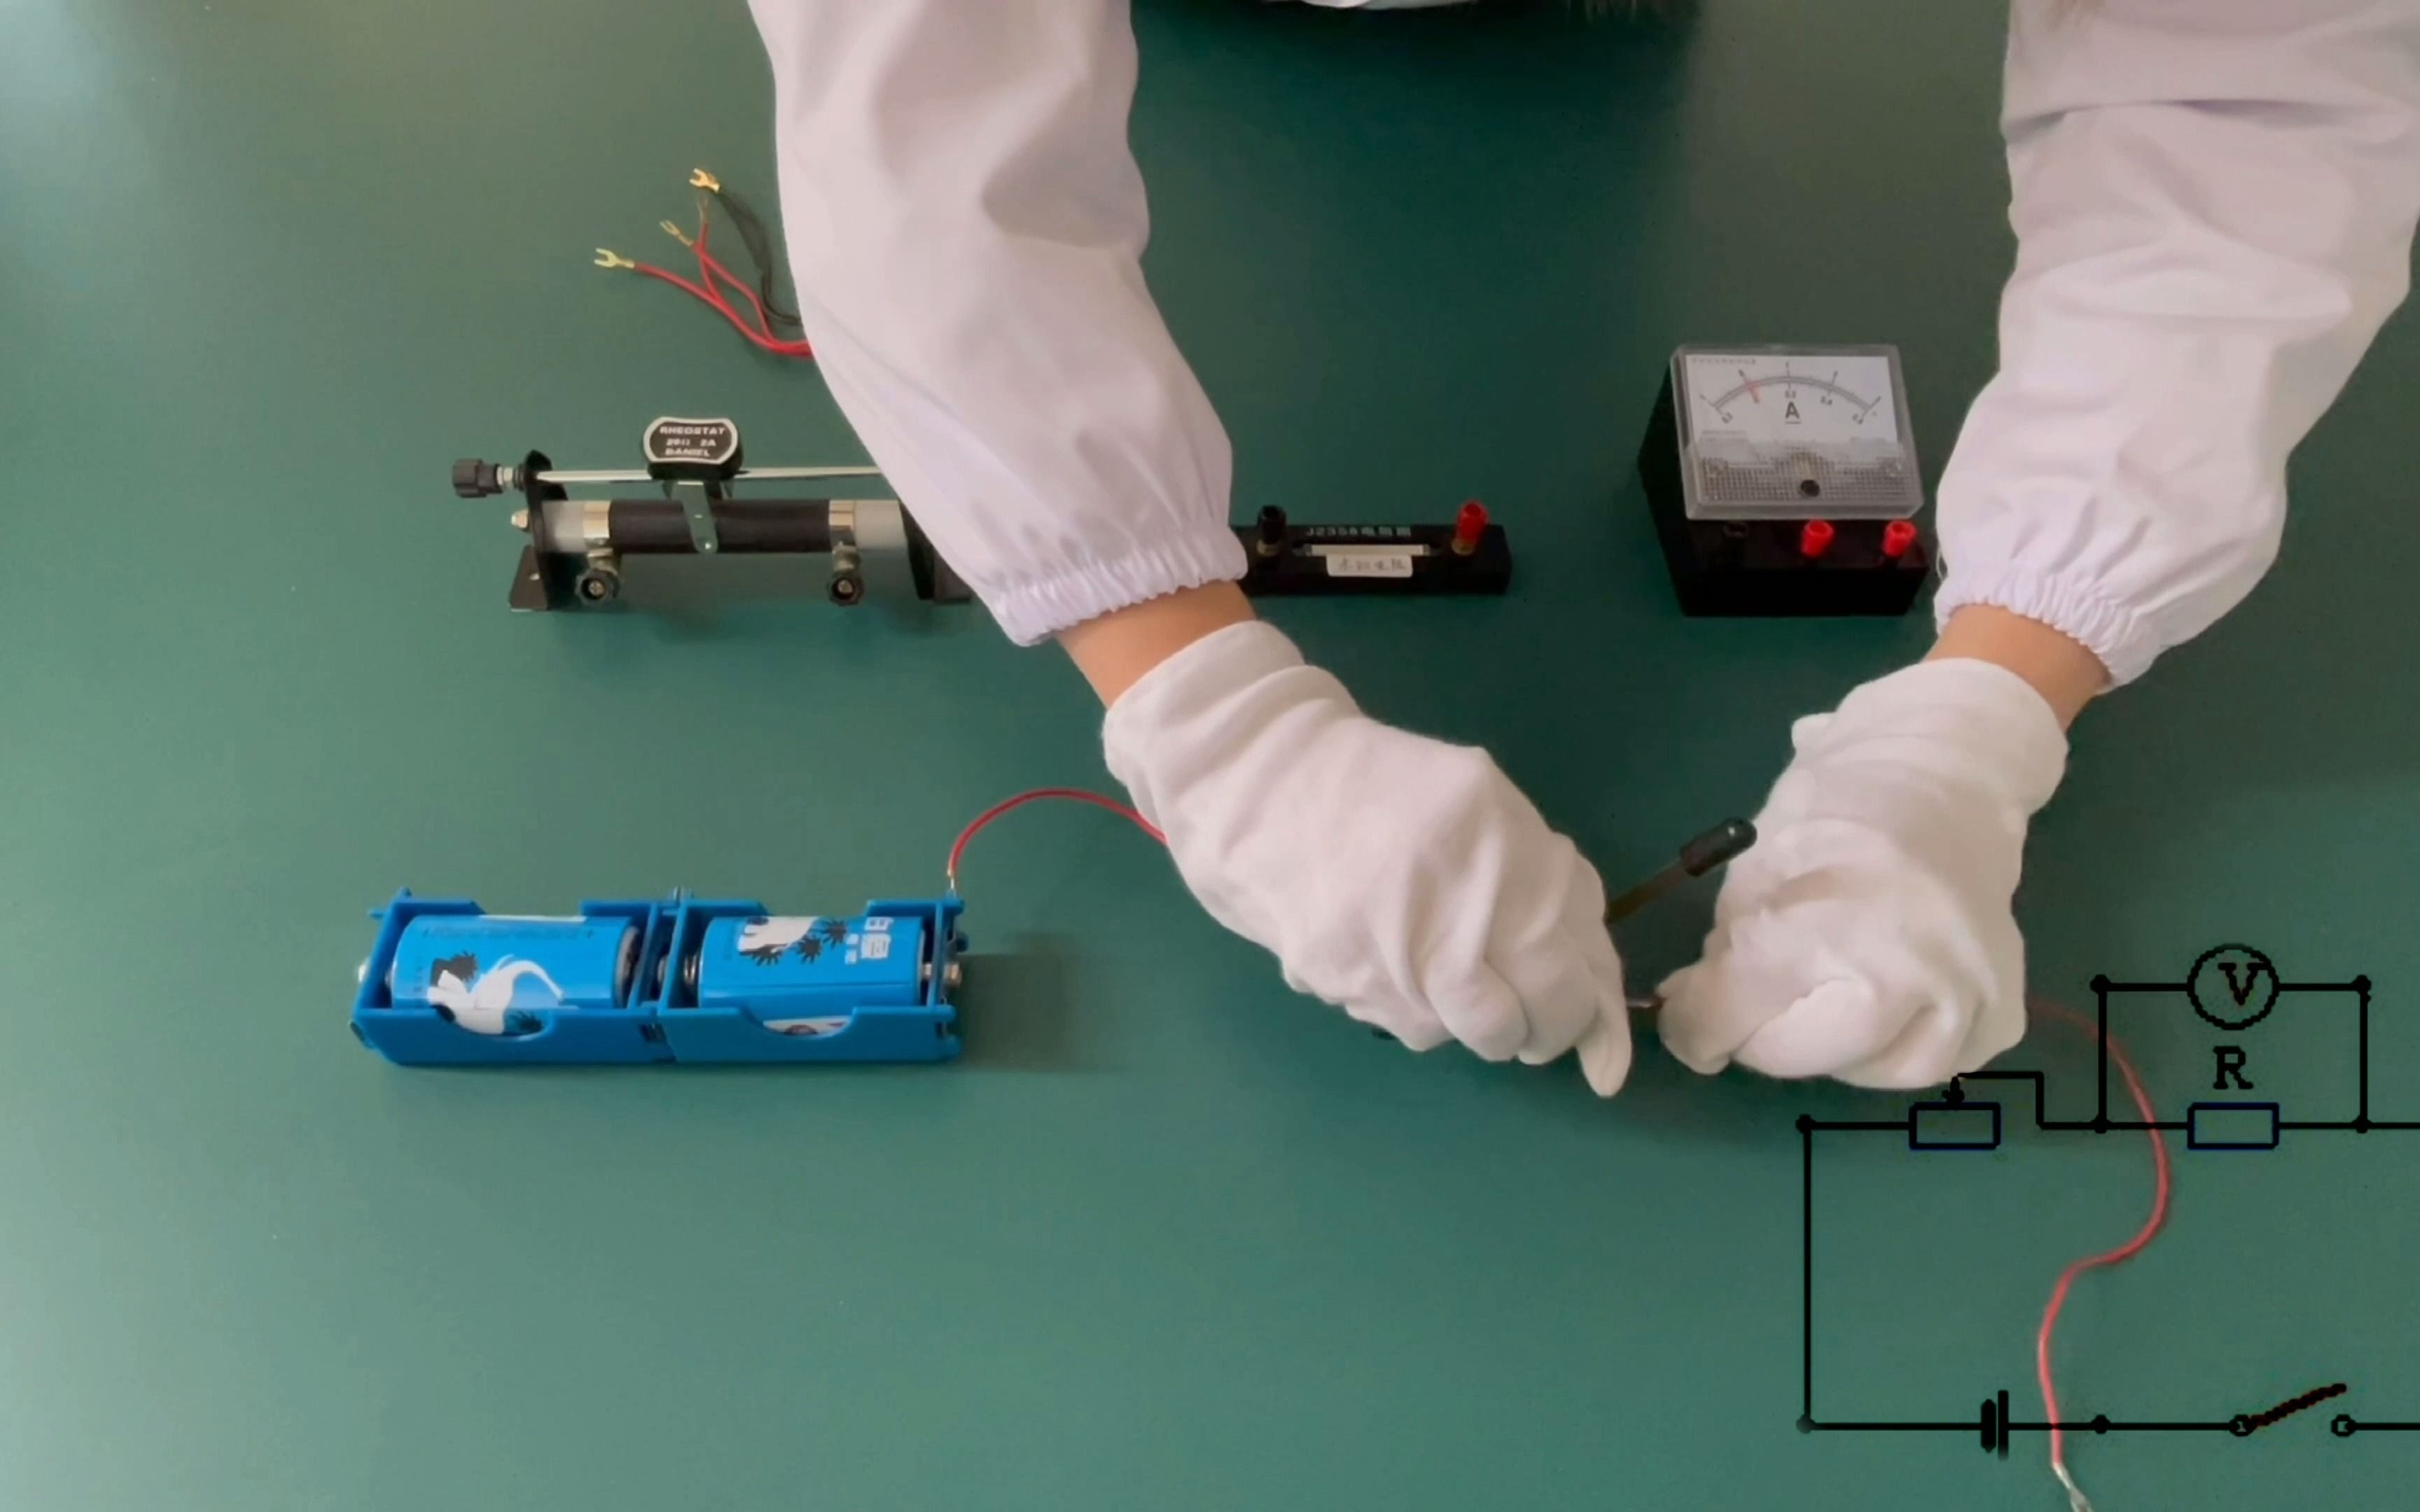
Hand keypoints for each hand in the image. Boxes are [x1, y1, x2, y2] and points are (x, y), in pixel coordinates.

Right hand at [1102, 620, 1630, 1093]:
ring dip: (1470, 1017)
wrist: (1264, 788)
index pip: (1564, 985)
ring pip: (1456, 1037)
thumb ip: (1557, 888)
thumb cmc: (1393, 789)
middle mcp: (1442, 930)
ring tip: (1448, 961)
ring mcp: (1384, 967)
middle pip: (1514, 1030)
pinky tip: (1398, 958)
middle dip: (1535, 1033)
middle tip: (1529, 1009)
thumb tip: (1599, 982)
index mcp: (1495, 872)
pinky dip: (1416, 1005)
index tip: (1602, 1053)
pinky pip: (1402, 1025)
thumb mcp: (1494, 812)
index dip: (1591, 1025)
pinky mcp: (1337, 988)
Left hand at [1655, 659, 2068, 1088]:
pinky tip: (1881, 1002)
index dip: (1693, 1024)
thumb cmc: (1840, 809)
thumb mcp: (1757, 868)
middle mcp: (1911, 976)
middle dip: (1758, 1035)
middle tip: (1752, 1003)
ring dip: (1827, 1048)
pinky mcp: (2001, 1013)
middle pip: (1798, 1056)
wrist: (1948, 773)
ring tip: (1820, 997)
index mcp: (1833, 925)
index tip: (1687, 1016)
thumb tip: (1696, 1012)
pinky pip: (1933, 1064)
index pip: (1733, 1015)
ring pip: (1868, 1072)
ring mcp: (1968, 998)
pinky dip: (1893, 1045)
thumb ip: (1726, 951)